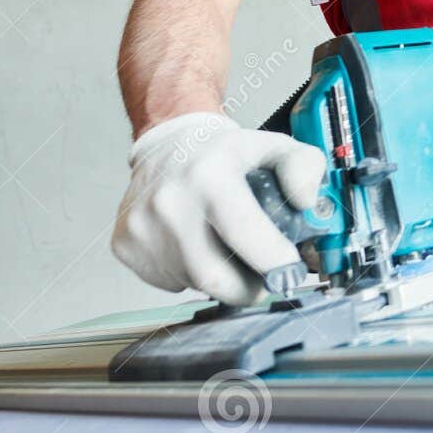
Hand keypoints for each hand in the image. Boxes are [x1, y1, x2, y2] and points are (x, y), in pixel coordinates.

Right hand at [111, 112, 326, 306]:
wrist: (167, 145)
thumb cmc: (224, 153)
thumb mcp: (274, 147)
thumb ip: (304, 167)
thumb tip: (307, 202)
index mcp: (209, 176)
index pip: (245, 234)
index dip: (274, 262)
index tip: (290, 270)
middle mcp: (169, 202)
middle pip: (216, 276)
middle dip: (248, 287)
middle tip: (264, 278)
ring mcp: (142, 227)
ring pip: (193, 283)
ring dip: (219, 279)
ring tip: (226, 250)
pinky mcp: (125, 245)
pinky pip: (169, 282)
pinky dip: (189, 275)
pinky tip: (195, 247)